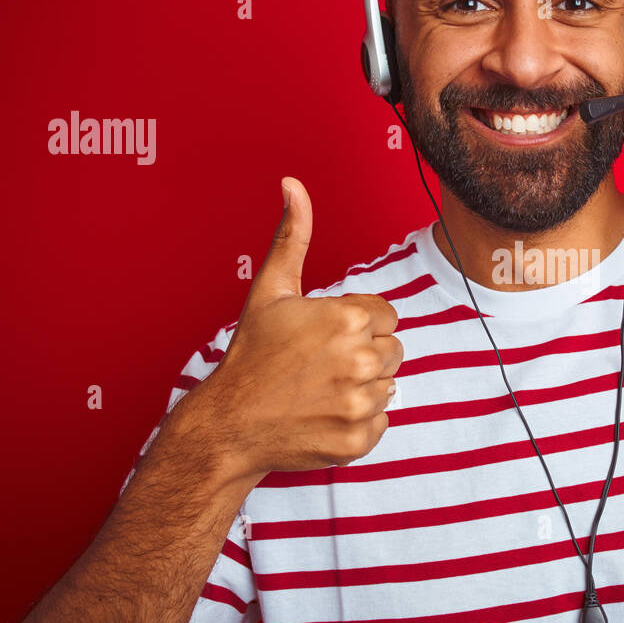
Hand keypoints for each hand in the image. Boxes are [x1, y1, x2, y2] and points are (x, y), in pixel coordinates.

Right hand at [172, 177, 402, 482]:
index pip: (386, 316)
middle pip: (393, 350)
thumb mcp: (271, 290)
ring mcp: (361, 403)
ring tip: (320, 389)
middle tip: (320, 364)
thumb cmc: (251, 353)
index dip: (357, 324)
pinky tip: (323, 414)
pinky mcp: (359, 440)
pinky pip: (381, 422)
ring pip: (389, 386)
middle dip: (364, 354)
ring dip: (362, 388)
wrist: (229, 424)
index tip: (324, 336)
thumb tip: (293, 183)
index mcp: (349, 319)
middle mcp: (361, 360)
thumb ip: (291, 235)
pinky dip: (357, 422)